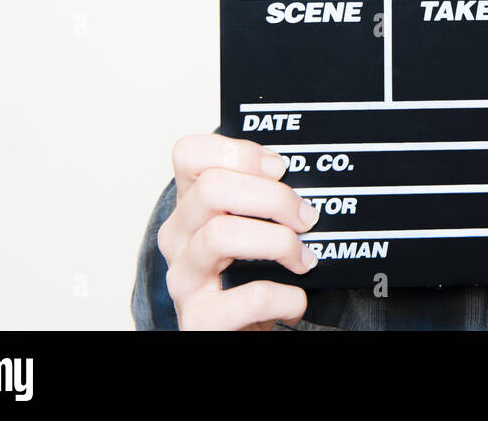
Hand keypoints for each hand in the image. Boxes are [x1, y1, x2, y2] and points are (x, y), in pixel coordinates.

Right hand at [158, 134, 316, 330]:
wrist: (235, 334)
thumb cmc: (250, 277)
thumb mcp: (252, 229)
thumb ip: (266, 199)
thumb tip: (309, 173)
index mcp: (191, 206)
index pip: (189, 154)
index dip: (238, 152)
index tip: (280, 168)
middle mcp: (178, 238)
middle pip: (211, 188)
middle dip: (272, 197)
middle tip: (307, 218)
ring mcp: (183, 280)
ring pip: (220, 235)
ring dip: (279, 242)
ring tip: (304, 259)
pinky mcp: (199, 321)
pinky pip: (250, 296)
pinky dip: (286, 296)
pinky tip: (296, 300)